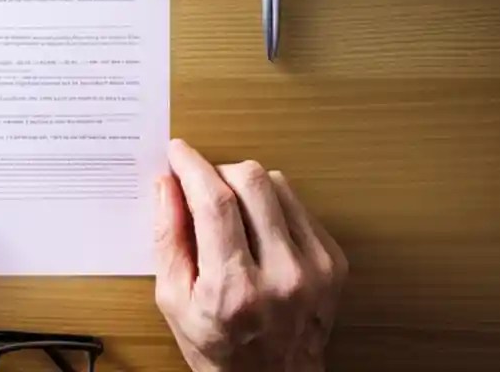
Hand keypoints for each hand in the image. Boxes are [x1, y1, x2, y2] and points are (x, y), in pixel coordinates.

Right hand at [154, 139, 347, 371]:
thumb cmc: (220, 347)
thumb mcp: (174, 301)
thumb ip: (168, 239)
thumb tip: (166, 185)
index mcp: (233, 289)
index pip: (214, 202)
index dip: (192, 166)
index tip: (178, 152)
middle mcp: (281, 275)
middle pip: (251, 181)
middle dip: (218, 170)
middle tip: (202, 185)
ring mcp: (314, 267)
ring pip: (278, 184)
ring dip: (247, 186)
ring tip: (232, 213)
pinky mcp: (333, 262)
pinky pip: (299, 205)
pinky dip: (273, 205)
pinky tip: (259, 230)